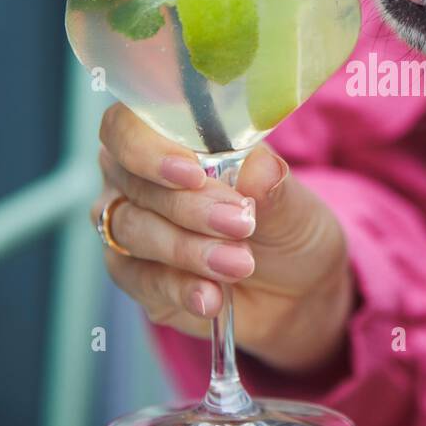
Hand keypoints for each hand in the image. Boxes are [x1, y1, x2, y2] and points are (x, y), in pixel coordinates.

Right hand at [92, 103, 354, 373]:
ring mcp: (131, 230)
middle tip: (240, 224)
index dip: (149, 149)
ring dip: (188, 249)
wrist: (299, 286)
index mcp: (165, 139)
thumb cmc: (285, 222)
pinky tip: (212, 297)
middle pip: (133, 184)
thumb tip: (256, 168)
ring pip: (134, 232)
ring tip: (239, 264)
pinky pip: (142, 281)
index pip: (125, 128)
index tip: (194, 174)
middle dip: (188, 207)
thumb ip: (269, 182)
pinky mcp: (138, 279)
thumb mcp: (291, 200)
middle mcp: (135, 180)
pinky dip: (180, 289)